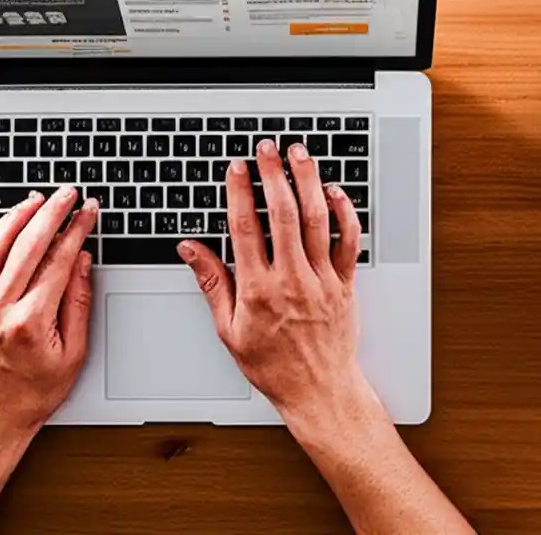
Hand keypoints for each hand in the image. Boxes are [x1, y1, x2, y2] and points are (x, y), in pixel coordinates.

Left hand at [0, 186, 98, 443]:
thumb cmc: (31, 394)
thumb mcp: (73, 355)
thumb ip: (78, 304)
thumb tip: (81, 262)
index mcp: (31, 320)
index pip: (59, 259)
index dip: (77, 229)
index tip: (89, 211)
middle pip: (26, 245)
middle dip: (50, 212)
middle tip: (66, 194)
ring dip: (13, 217)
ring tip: (32, 200)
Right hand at [179, 138, 366, 420]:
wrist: (319, 391)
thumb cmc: (273, 366)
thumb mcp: (229, 330)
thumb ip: (212, 284)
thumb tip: (191, 249)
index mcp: (258, 290)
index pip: (246, 227)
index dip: (240, 191)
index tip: (237, 168)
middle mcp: (292, 280)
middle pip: (282, 214)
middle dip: (274, 174)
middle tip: (267, 149)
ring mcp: (322, 280)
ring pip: (316, 220)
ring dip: (308, 181)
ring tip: (300, 155)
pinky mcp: (345, 284)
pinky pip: (349, 241)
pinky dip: (344, 213)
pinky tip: (334, 192)